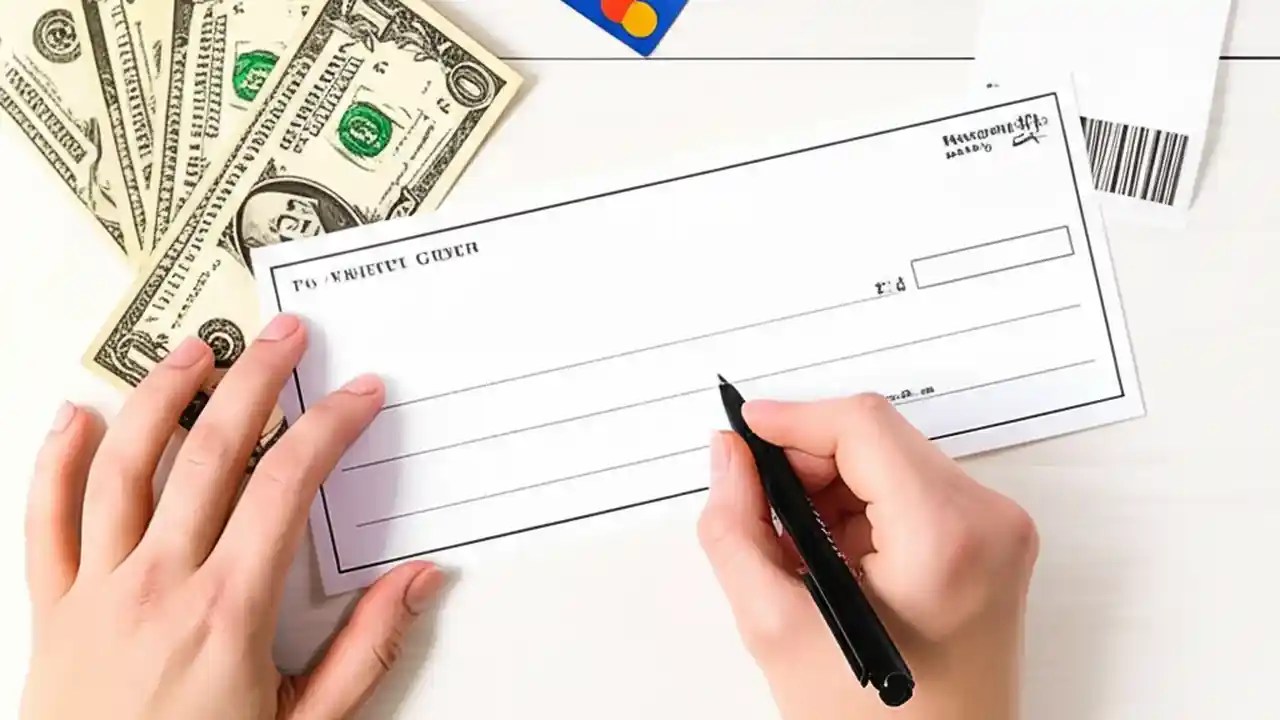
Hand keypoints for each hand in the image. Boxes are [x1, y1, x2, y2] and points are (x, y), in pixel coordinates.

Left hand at [22, 314, 441, 719]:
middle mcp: (159, 586)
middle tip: (285, 336)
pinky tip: (75, 418)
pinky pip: (45, 518)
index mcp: (228, 611)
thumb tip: (417, 584)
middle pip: (211, 452)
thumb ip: (365, 650)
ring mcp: (98, 592)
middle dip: (257, 380)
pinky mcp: (52, 609)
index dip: (329, 427)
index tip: (357, 395)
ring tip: (195, 351)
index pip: (286, 486)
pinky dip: (55, 460)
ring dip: (162, 396)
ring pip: (124, 466)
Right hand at [698, 395, 1038, 719]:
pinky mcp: (992, 544)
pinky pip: (913, 491)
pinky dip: (861, 509)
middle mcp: (989, 523)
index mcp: (946, 537)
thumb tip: (730, 460)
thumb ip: (737, 529)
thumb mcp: (779, 628)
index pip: (862, 427)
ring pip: (892, 460)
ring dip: (832, 488)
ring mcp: (999, 532)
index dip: (792, 419)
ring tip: (798, 551)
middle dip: (807, 461)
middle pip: (879, 439)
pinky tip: (833, 559)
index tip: (746, 430)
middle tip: (760, 504)